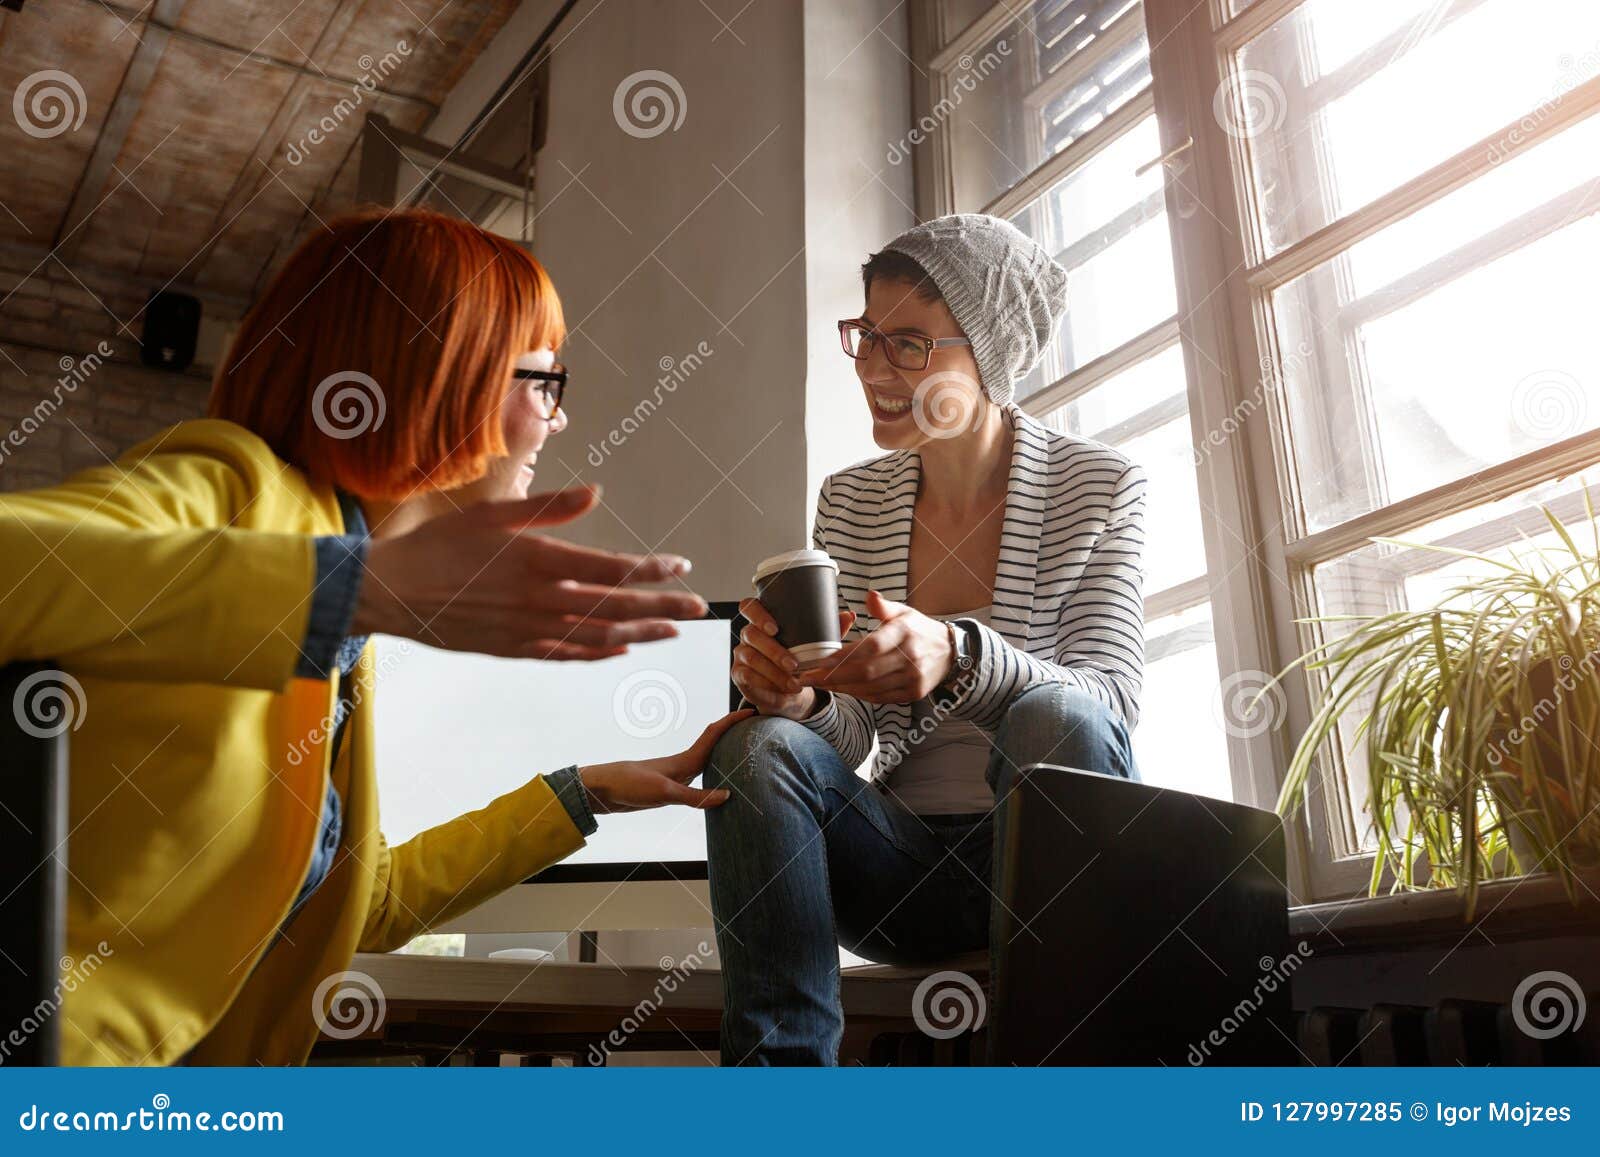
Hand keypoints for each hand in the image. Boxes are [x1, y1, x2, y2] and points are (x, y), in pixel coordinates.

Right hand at [354, 486, 707, 660]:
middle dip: (663, 607)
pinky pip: (567, 655)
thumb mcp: (492, 513)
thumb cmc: (437, 545)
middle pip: (617, 607)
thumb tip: (596, 493)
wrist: (389, 593)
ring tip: (673, 631)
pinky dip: (599, 653)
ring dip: (640, 633)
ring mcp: (529, 631)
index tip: (681, 566)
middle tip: (699, 608)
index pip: (613, 569)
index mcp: (540, 562)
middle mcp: (542, 601)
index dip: (652, 569)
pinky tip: (620, 649)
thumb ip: (549, 507)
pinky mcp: (513, 650)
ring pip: (599, 636)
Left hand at [579, 710, 754, 811]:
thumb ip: (695, 796)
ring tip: (745, 757)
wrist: (602, 790)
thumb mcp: (664, 792)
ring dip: (725, 757)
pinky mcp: (669, 790)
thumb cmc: (630, 785)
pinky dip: (712, 782)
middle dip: (735, 736)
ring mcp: (677, 777)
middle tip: (757, 730)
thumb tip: (727, 796)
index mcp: (685, 761)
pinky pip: (699, 782)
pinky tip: (717, 791)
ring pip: (708, 763)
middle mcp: (684, 765)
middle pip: (716, 745)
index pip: (715, 734)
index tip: (752, 711)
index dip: (733, 721)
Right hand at [732, 597, 855, 718]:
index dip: (758, 614)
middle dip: (773, 650)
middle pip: (750, 634)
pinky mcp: (739, 674)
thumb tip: (849, 615)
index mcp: (762, 620)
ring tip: (794, 682)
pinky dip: (766, 683)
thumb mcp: (815, 644)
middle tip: (793, 664)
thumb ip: (828, 630)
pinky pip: (747, 676)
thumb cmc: (799, 660)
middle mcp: (748, 634)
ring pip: (751, 657)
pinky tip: (782, 688)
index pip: (749, 607)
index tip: (775, 627)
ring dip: (774, 671)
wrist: (789, 691)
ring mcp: (741, 654)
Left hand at [797, 590, 952, 703]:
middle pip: (867, 671)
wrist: (950, 652)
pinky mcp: (913, 692)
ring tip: (822, 684)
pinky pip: (881, 697)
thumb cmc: (918, 629)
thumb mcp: (904, 612)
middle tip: (811, 677)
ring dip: (843, 688)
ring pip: (871, 687)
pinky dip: (859, 694)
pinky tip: (844, 689)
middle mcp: (911, 657)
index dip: (844, 656)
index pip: (871, 647)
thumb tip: (869, 596)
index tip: (821, 661)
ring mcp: (913, 678)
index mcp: (905, 633)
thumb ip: (883, 606)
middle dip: (835, 676)